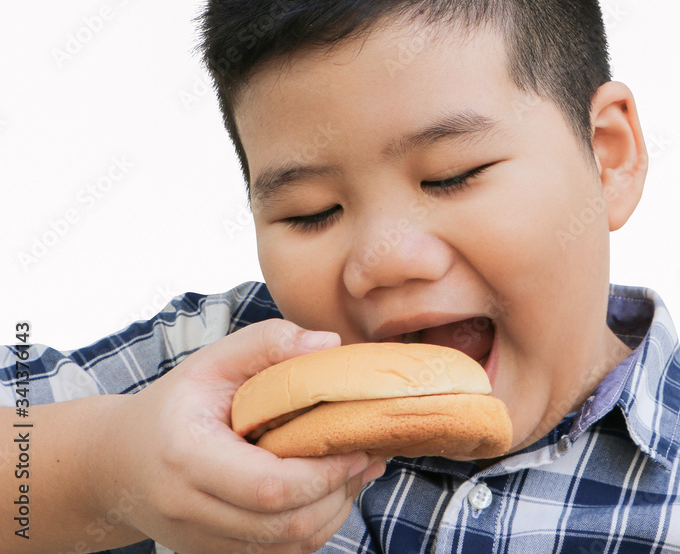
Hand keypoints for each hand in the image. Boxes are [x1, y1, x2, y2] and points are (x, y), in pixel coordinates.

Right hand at [98, 319, 384, 552]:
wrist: (117, 462)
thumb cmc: (175, 405)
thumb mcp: (214, 361)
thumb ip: (270, 343)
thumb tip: (330, 345)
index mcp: (187, 457)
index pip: (271, 486)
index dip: (325, 473)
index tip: (357, 445)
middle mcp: (189, 509)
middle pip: (285, 524)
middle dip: (339, 493)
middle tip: (367, 457)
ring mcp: (200, 540)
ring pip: (287, 545)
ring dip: (333, 512)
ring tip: (354, 471)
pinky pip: (278, 553)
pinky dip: (312, 525)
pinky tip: (328, 491)